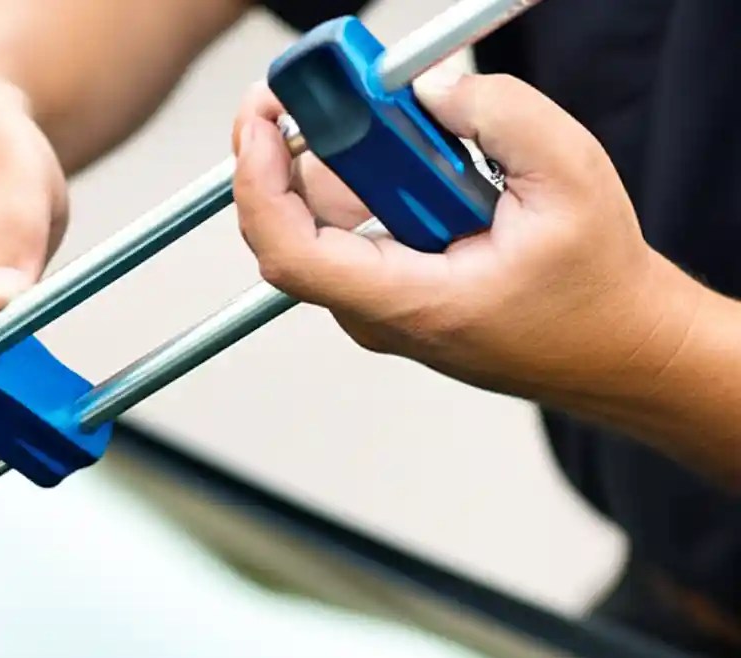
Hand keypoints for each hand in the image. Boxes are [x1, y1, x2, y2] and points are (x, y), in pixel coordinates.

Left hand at [231, 73, 702, 407]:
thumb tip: (426, 90)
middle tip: (334, 90)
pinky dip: (367, 183)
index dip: (259, 180)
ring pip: (322, 225)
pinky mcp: (390, 295)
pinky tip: (412, 162)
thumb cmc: (597, 286)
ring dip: (346, 163)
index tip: (264, 118)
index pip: (291, 250)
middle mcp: (379, 314)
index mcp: (411, 302)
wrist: (619, 346)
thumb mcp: (571, 178)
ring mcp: (380, 309)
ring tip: (400, 129)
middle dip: (304, 148)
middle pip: (297, 225)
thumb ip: (499, 115)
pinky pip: (349, 233)